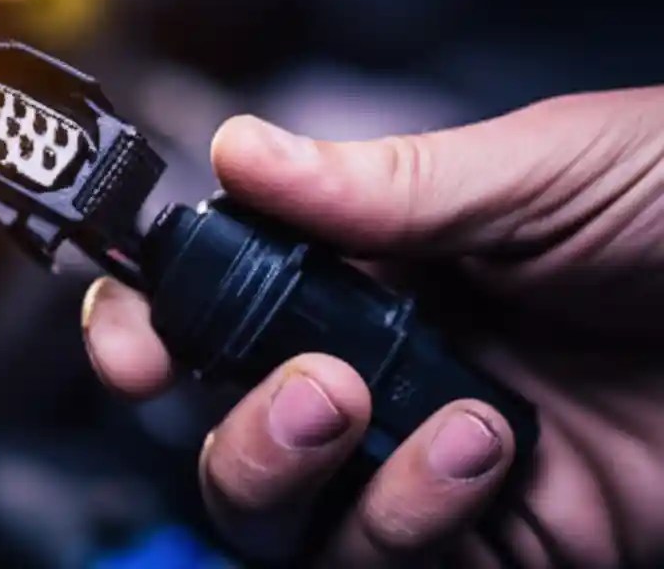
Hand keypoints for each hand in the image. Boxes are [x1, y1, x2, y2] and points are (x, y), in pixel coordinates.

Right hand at [82, 88, 663, 565]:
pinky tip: (484, 456)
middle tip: (312, 389)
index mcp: (376, 265)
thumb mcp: (544, 173)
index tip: (135, 347)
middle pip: (230, 428)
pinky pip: (388, 557)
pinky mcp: (494, 539)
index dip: (154, 325)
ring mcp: (429, 461)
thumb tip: (238, 152)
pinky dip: (409, 518)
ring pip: (288, 516)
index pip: (220, 301)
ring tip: (412, 413)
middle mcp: (384, 366)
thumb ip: (382, 184)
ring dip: (314, 478)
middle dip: (240, 426)